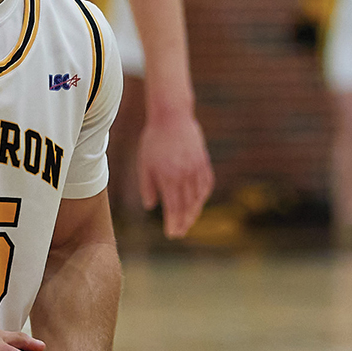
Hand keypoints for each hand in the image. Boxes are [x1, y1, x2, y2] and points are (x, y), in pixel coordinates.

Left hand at [137, 109, 213, 237]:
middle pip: (188, 206)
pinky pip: (206, 184)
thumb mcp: (145, 164)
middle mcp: (186, 176)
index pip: (174, 208)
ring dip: (194, 212)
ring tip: (188, 221)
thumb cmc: (154, 141)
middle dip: (184, 222)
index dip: (173, 223)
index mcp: (169, 178)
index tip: (172, 234)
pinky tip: (198, 202)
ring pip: (199, 197)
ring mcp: (197, 169)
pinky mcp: (204, 162)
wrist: (172, 116)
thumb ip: (148, 187)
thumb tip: (150, 207)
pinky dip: (203, 196)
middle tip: (180, 233)